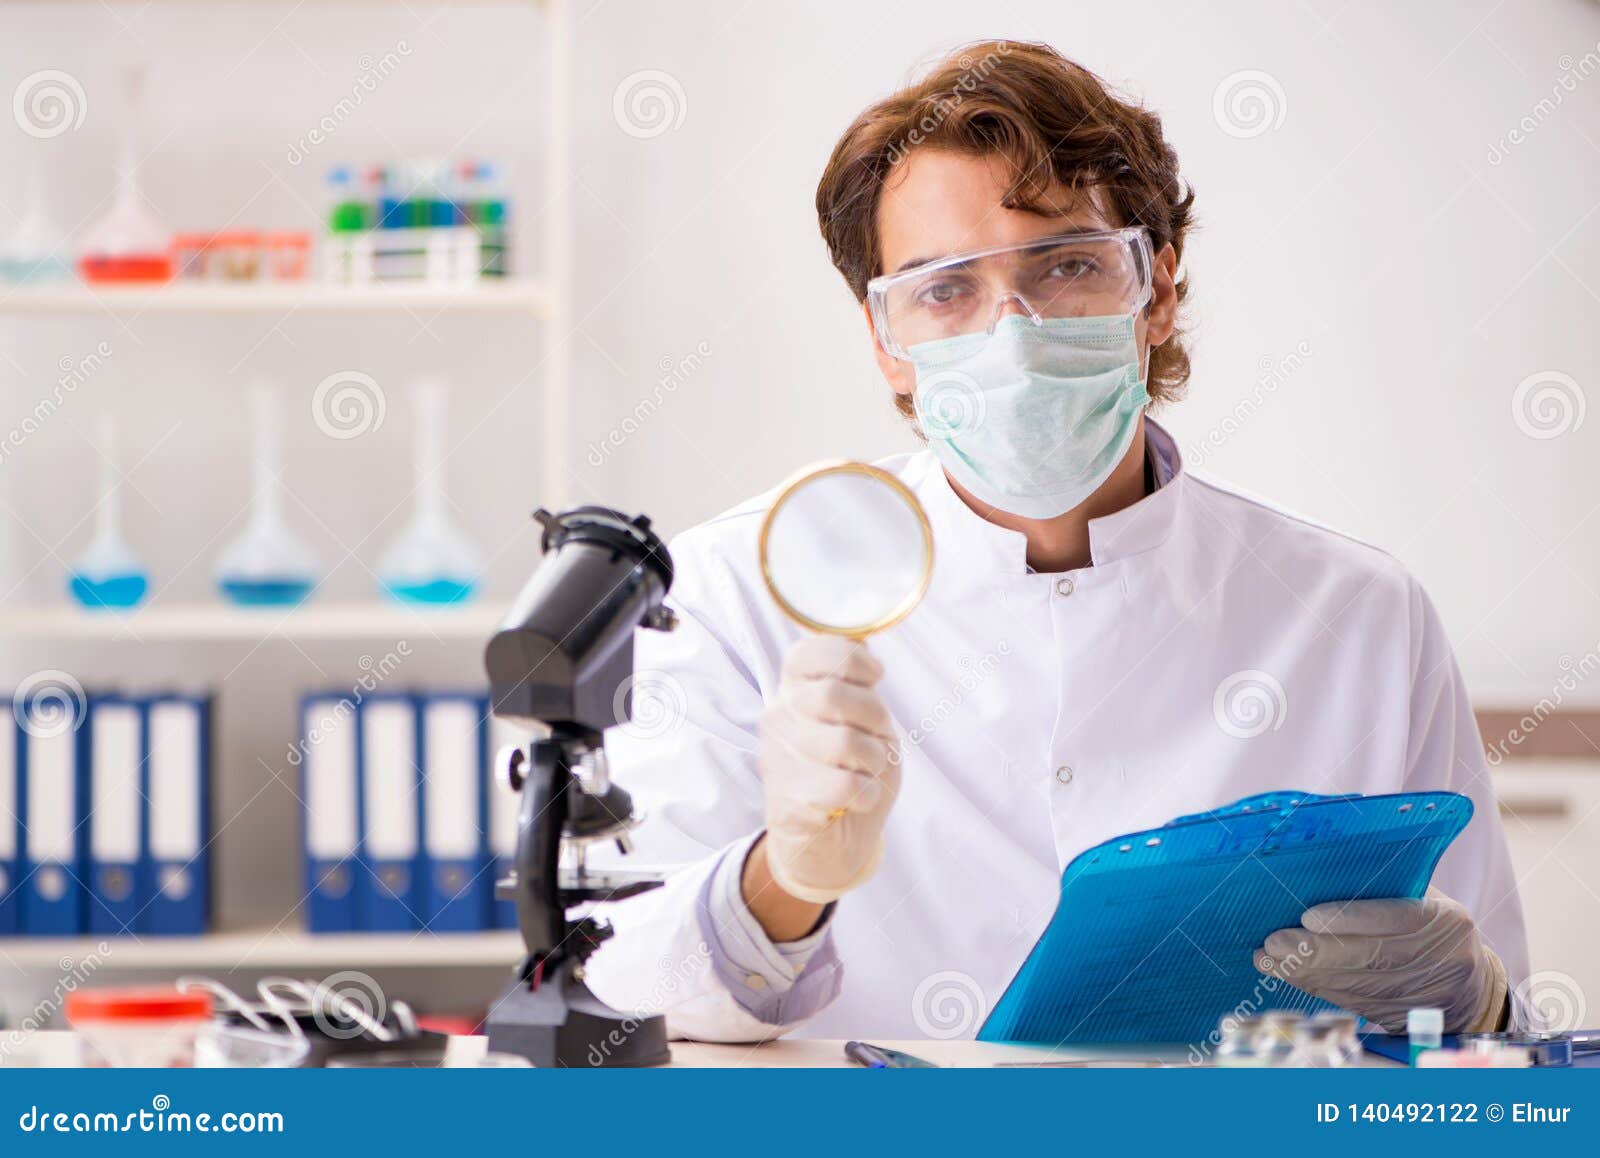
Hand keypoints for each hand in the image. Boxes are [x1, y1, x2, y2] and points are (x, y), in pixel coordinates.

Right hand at [756, 634, 899, 905]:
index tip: (874, 677)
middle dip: (873, 715)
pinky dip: (868, 794)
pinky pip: (846, 787)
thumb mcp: (863, 720)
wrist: (832, 842)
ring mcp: (777, 759)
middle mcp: (777, 718)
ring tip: (866, 772)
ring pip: (844, 743)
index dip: (850, 659)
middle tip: (877, 736)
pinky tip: (858, 799)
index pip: (808, 653)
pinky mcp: (788, 800)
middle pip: (832, 695)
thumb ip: (858, 685)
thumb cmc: (851, 772)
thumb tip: (864, 646)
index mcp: (793, 690)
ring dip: (874, 760)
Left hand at [1255, 890, 1506, 1032]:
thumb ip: (1383, 888)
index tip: (1307, 917)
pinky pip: (1354, 1003)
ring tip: (1268, 959)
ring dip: (1307, 973)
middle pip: (1372, 958)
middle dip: (1316, 952)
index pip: (1397, 918)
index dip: (1351, 919)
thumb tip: (1316, 873)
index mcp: (1447, 921)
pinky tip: (1290, 975)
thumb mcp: (1423, 898)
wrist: (1470, 987)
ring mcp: (1426, 995)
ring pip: (1357, 986)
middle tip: (1274, 943)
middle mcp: (1442, 960)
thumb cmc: (1430, 926)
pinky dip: (1317, 988)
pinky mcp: (1406, 1018)